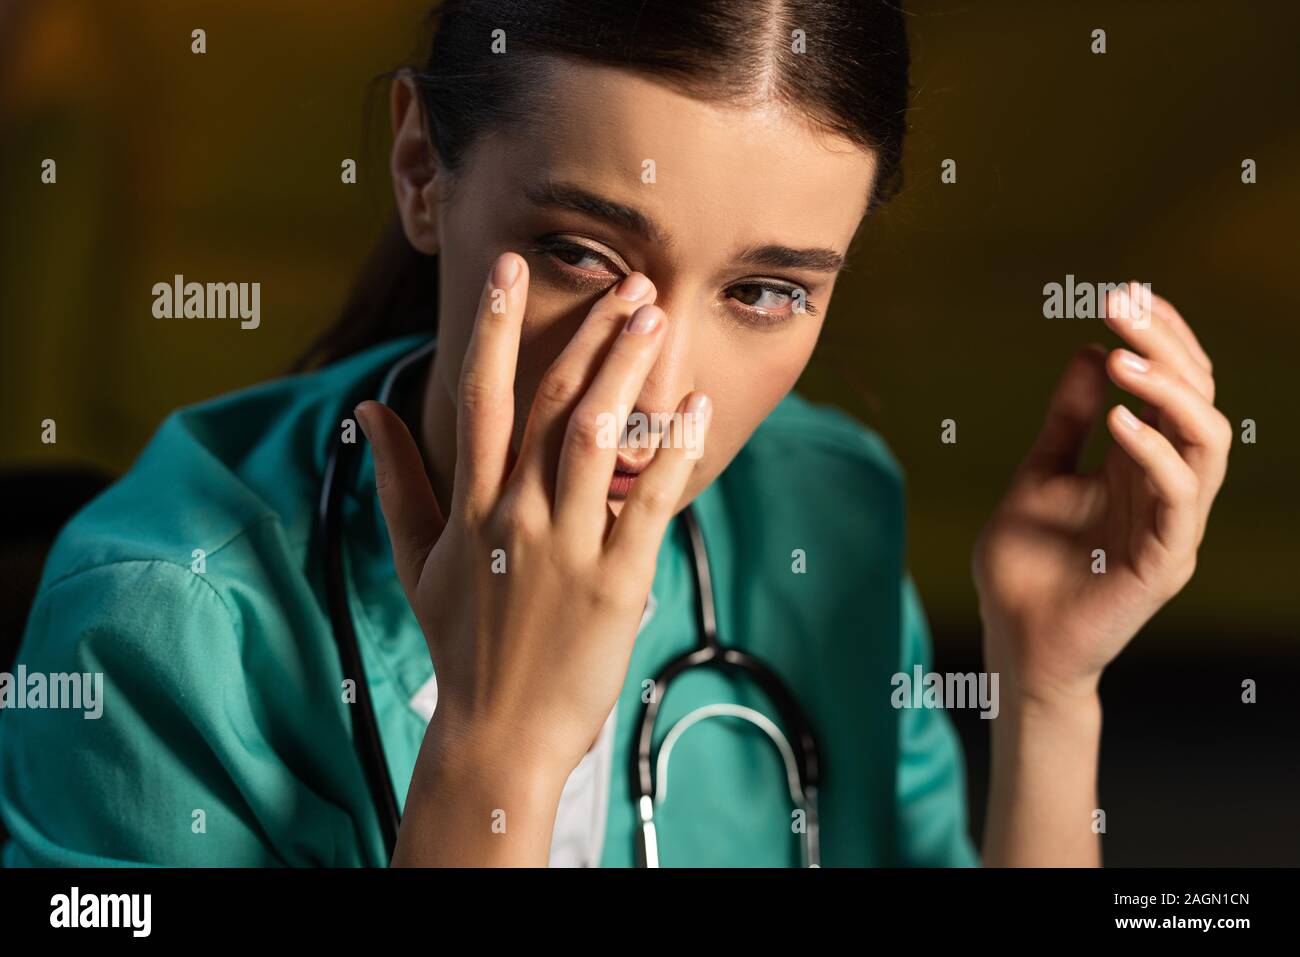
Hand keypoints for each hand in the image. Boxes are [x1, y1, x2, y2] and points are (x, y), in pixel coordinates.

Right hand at [357, 253, 710, 785]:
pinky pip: (650, 502)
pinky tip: (696, 403)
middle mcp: (514, 515)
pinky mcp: (615, 583)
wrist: (496, 735)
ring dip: (630, 369)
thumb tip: (371, 410)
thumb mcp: (415, 561)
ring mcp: (566, 548)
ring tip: (656, 317)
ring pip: (600, 437)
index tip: (508, 266)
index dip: (493, 324)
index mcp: (469, 505)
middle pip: (554, 402)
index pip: (480, 395)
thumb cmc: (459, 643)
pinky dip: (676, 449)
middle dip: (590, 334)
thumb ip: (396, 481)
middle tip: (628, 283)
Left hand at [973, 284, 1229, 704]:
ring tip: (1122, 355)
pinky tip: (1118, 420)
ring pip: (1208, 440)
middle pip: (1198, 399)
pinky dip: (1154, 451)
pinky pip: (1179, 495)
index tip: (1122, 294)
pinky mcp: (1165, 560)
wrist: (1015, 640)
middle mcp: (1168, 487)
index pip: (1176, 387)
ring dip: (1169, 390)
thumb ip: (1066, 422)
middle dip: (1166, 345)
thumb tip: (1089, 351)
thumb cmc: (1025, 564)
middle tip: (1121, 304)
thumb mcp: (1038, 476)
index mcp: (1142, 464)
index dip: (1160, 337)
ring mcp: (1173, 524)